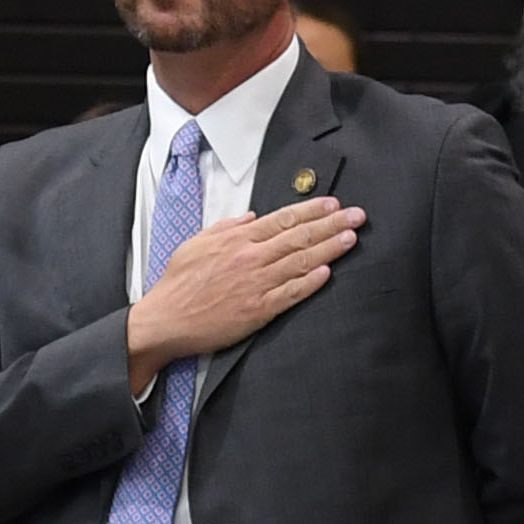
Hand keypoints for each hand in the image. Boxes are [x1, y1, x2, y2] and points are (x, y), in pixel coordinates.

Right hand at [123, 198, 360, 384]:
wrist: (166, 320)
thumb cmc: (179, 283)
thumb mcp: (197, 243)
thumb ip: (227, 227)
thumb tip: (251, 217)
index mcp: (237, 240)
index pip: (283, 219)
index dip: (311, 210)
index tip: (333, 203)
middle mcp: (250, 258)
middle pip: (299, 236)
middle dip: (332, 223)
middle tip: (357, 215)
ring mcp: (256, 284)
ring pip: (300, 262)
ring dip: (330, 248)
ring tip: (351, 238)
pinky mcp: (259, 310)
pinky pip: (291, 294)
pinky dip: (311, 282)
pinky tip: (329, 272)